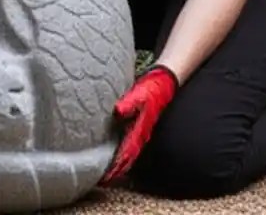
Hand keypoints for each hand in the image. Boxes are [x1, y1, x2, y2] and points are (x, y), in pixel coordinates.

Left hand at [100, 64, 178, 184]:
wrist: (162, 83)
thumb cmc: (151, 89)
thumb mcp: (139, 94)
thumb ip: (128, 103)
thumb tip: (117, 111)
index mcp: (139, 129)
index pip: (126, 153)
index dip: (117, 166)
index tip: (106, 177)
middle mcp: (139, 134)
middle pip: (127, 158)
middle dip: (116, 171)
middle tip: (102, 182)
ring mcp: (139, 132)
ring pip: (128, 153)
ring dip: (119, 165)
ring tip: (107, 175)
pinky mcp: (137, 127)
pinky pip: (129, 145)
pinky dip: (122, 154)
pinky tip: (114, 157)